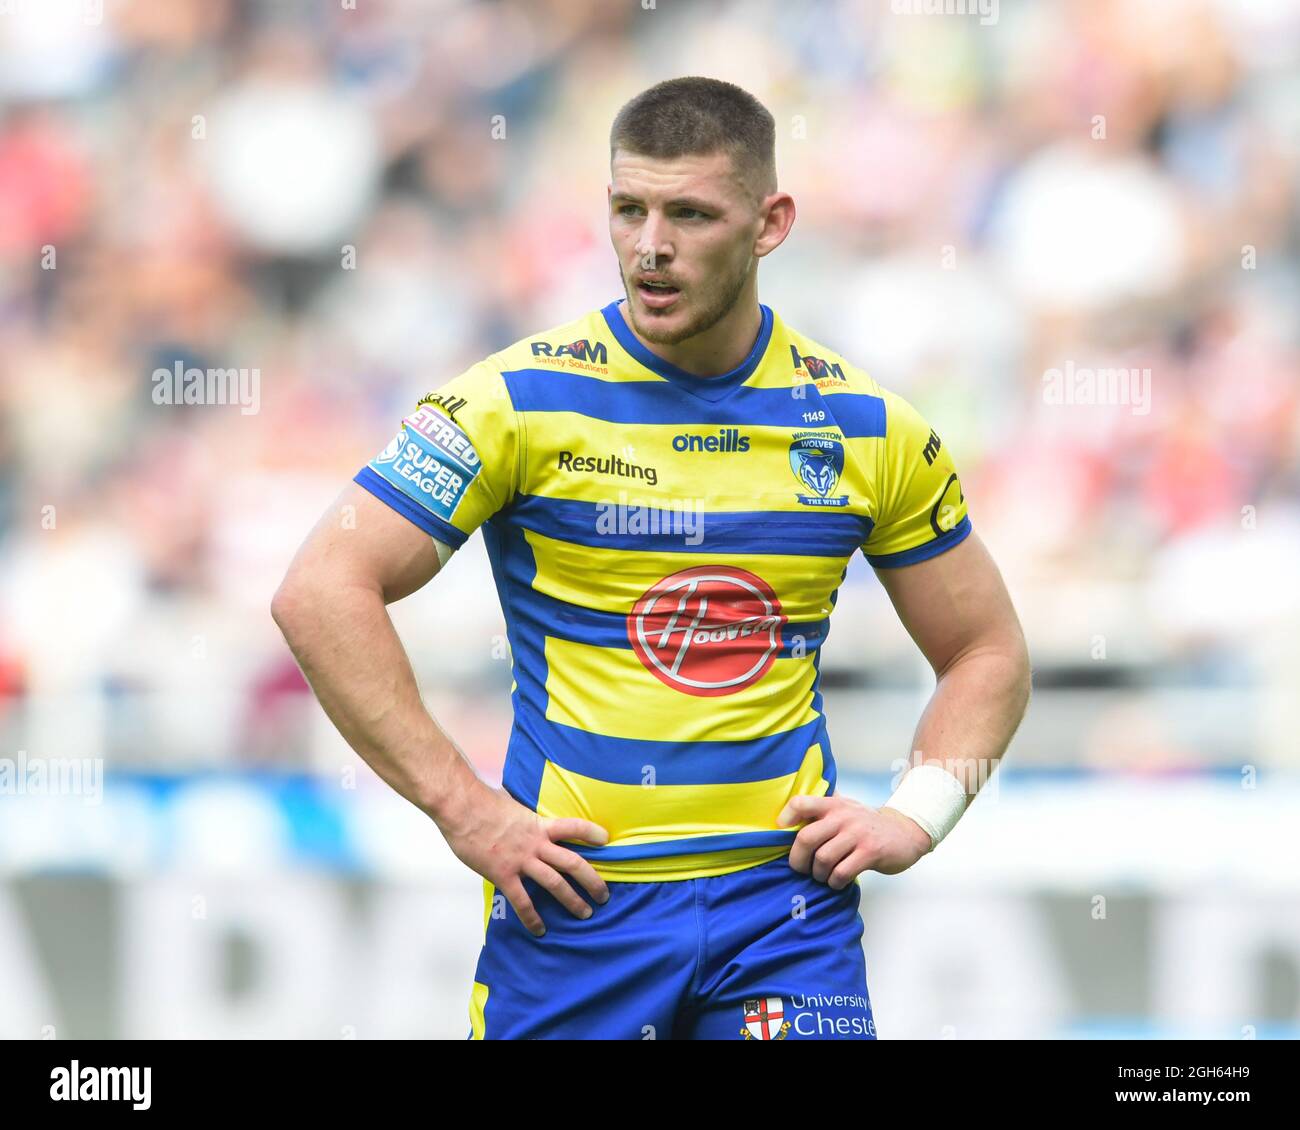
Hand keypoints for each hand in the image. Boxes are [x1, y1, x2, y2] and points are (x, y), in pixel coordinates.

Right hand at [437, 783, 609, 936]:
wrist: (462, 807)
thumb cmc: (482, 802)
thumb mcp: (512, 804)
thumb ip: (522, 815)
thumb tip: (521, 814)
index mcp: (539, 825)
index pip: (572, 827)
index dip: (591, 832)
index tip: (606, 839)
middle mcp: (536, 844)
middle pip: (572, 863)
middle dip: (591, 880)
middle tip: (603, 895)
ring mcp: (521, 860)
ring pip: (554, 883)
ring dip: (572, 900)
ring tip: (585, 914)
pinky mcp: (503, 874)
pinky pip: (522, 901)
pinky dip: (532, 917)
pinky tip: (540, 930)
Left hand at [777, 795, 931, 887]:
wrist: (905, 832)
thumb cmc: (867, 824)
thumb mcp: (846, 808)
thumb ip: (824, 808)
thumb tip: (790, 815)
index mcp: (833, 804)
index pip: (801, 803)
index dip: (786, 817)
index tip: (782, 831)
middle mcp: (843, 817)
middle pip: (806, 838)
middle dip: (798, 860)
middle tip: (801, 869)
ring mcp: (857, 834)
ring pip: (823, 859)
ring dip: (818, 874)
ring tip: (823, 876)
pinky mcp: (870, 853)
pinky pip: (842, 872)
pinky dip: (834, 882)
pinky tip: (838, 882)